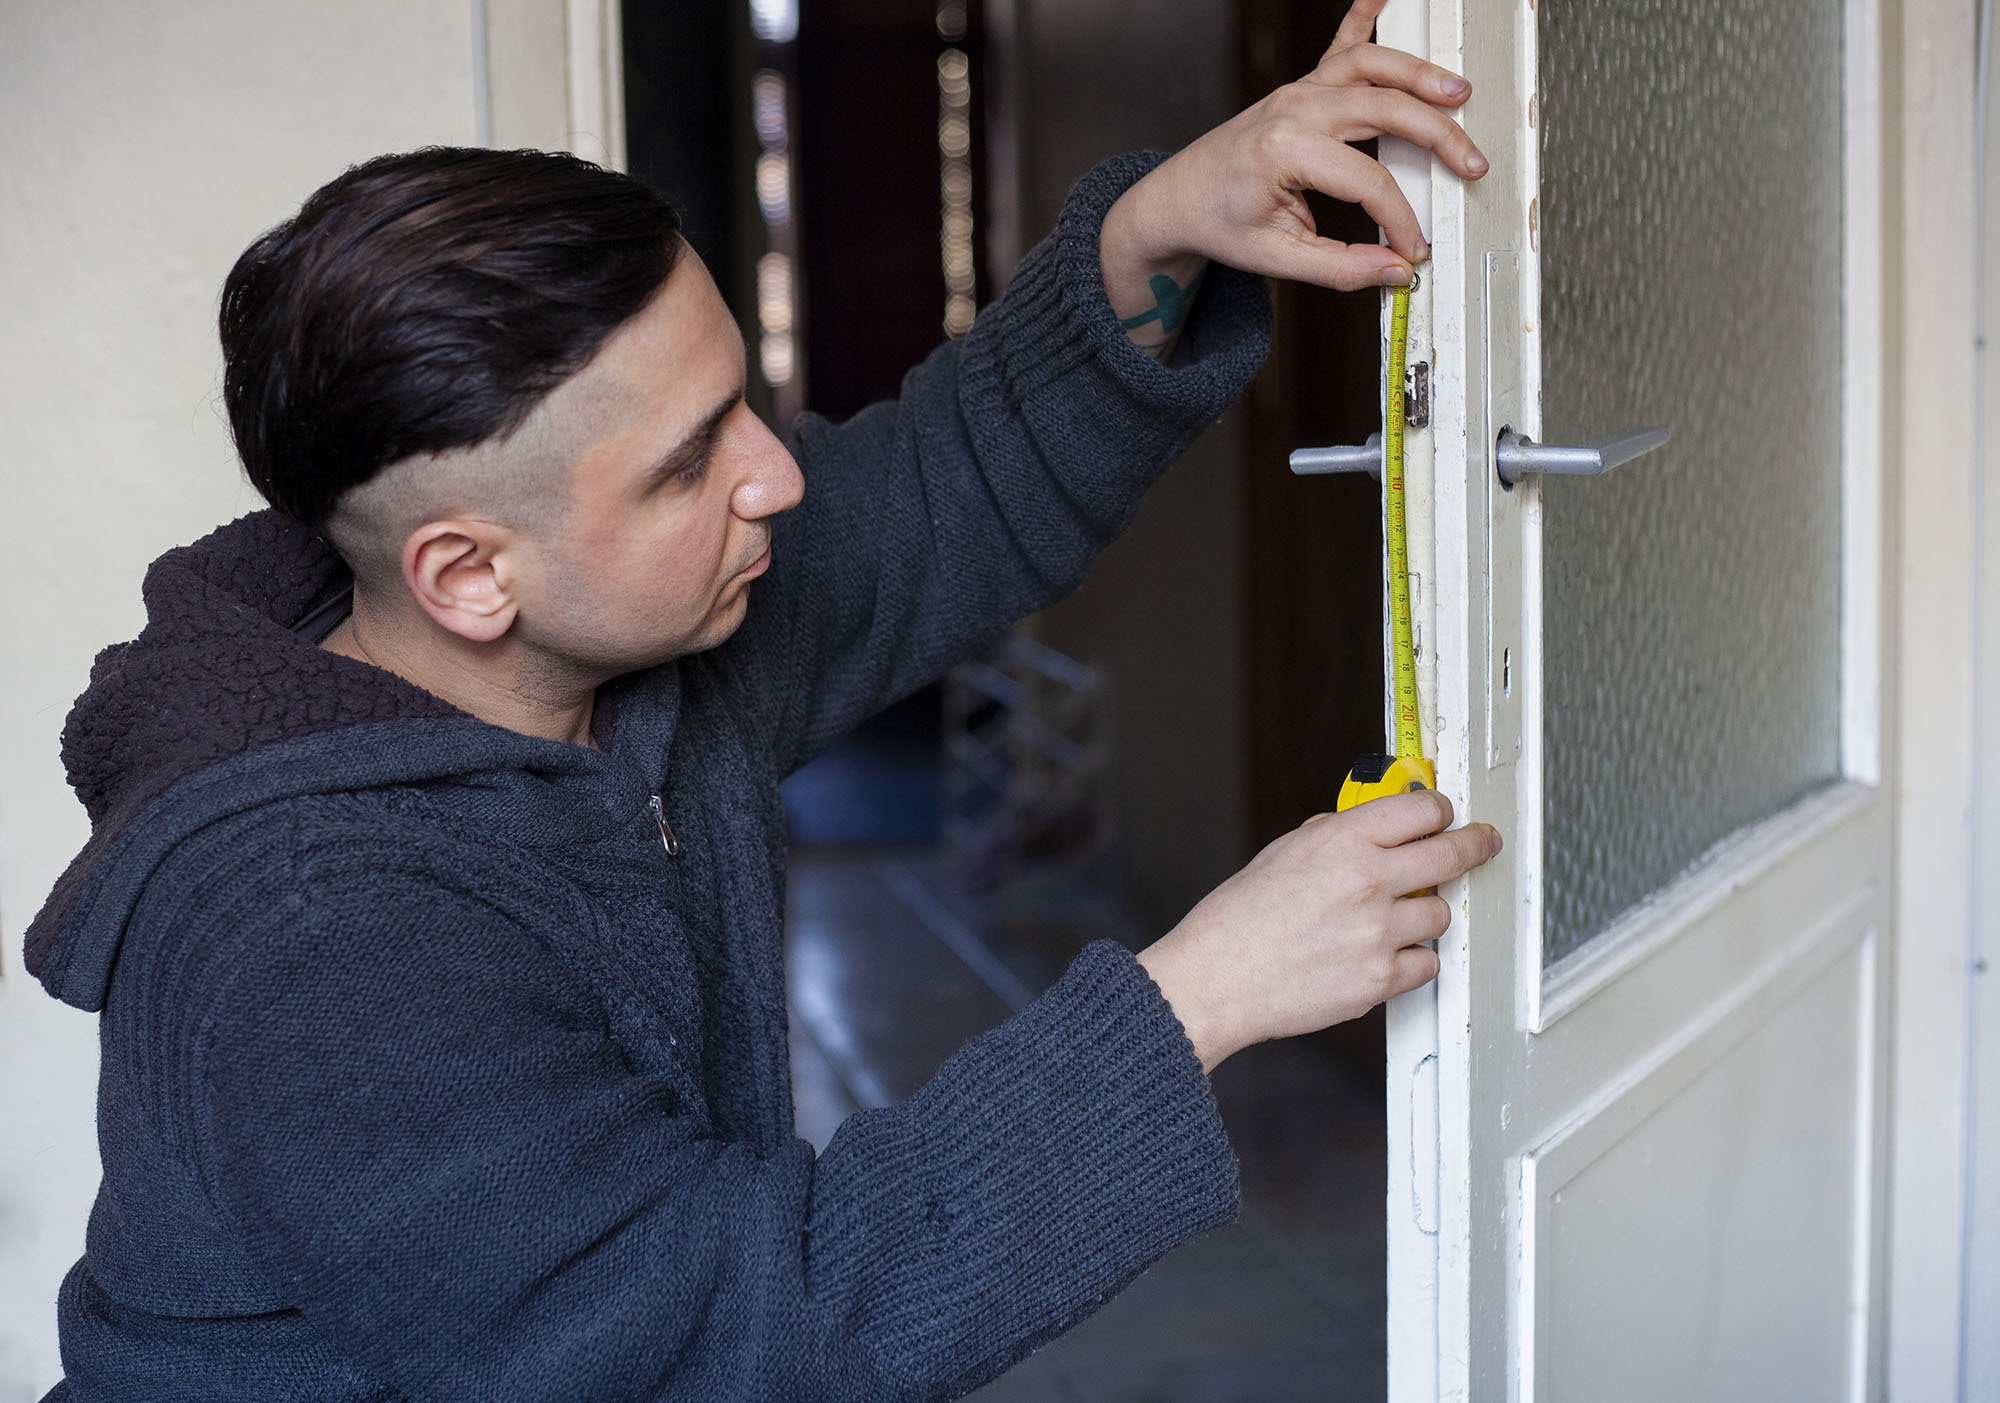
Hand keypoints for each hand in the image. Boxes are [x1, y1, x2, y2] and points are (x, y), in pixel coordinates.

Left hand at [1099, 0, 1487, 358]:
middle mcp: (1294, 109)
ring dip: (1420, 77)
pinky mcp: (1301, 86)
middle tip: (1470, 163)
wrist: (1177, 197)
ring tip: (1459, 95)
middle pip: (1385, 110)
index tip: (1412, 246)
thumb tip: (1392, 271)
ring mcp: (1298, 90)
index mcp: (1285, 151)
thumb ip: (1340, 267)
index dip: (1400, 218)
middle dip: (1438, 137)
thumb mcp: (1276, 257)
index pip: (1368, 181)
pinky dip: (1365, 17)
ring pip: (1373, 67)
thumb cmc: (1218, 220)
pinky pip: (1340, 43)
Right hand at [1136, 791, 1500, 1072]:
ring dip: (1424, 913)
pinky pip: (1427, 963)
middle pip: (1451, 854)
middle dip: (1474, 845)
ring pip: (1440, 913)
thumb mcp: (1282, 853)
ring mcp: (1379, 933)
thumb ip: (1334, 838)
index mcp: (1340, 841)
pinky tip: (1382, 955)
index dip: (1439, 810)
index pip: (1420, 808)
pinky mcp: (1380, 979)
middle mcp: (1367, 881)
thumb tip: (1373, 831)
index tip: (1444, 815)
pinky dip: (1412, 960)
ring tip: (1390, 919)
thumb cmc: (1236, 920)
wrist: (1216, 980)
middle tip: (1483, 843)